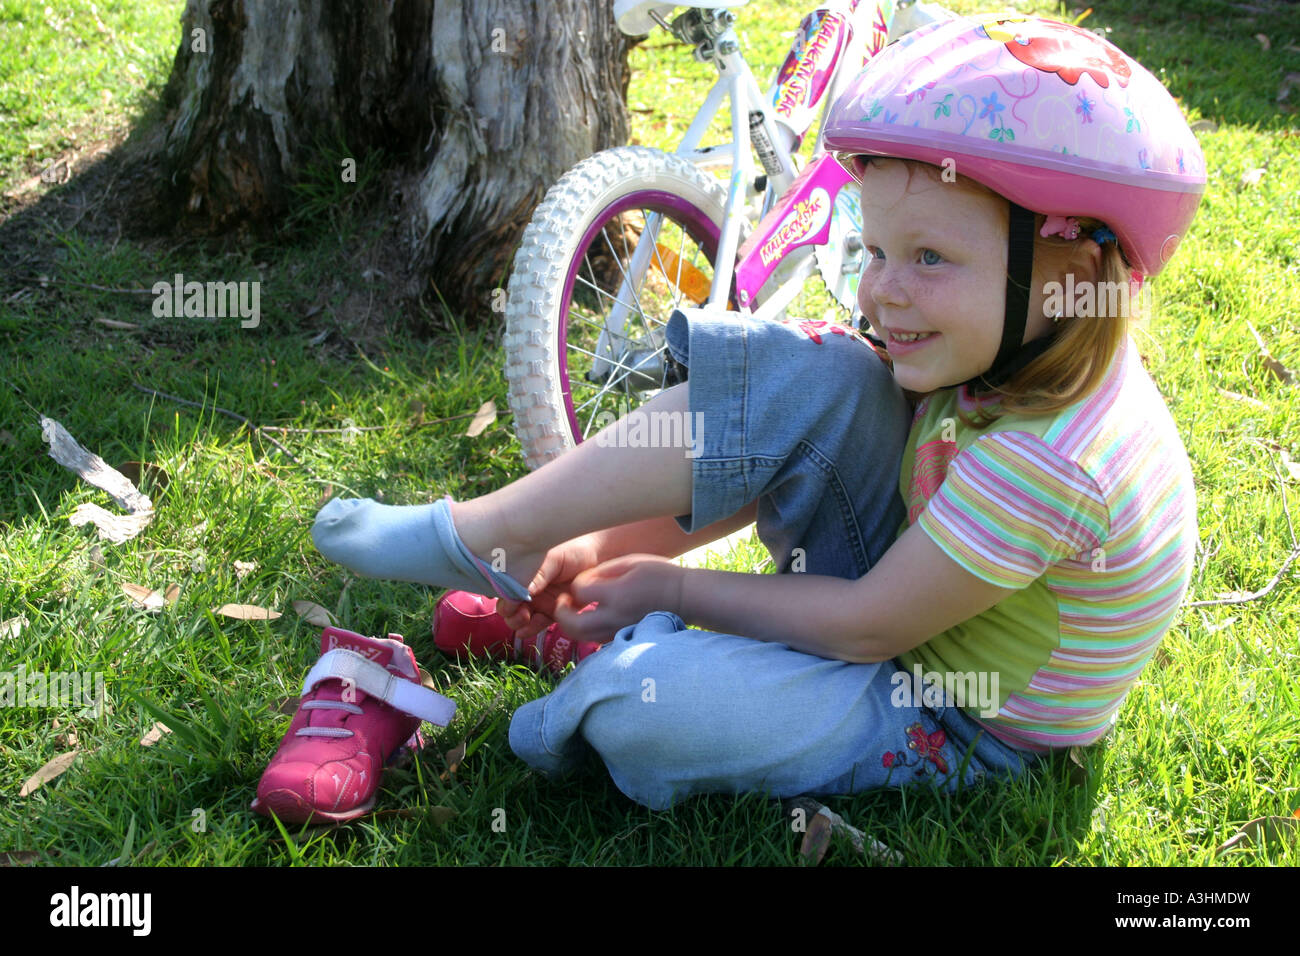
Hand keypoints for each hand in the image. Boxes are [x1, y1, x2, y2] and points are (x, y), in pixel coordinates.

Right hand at [497, 534, 603, 638]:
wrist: (599, 556)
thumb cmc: (573, 549)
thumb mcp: (553, 557)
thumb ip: (539, 573)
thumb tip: (526, 590)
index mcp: (523, 573)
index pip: (505, 590)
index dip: (505, 598)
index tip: (512, 603)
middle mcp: (528, 588)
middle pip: (508, 607)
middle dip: (510, 614)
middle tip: (522, 613)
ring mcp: (540, 601)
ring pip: (520, 619)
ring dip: (519, 623)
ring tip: (527, 619)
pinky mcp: (554, 612)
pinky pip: (538, 624)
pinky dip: (532, 628)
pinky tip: (531, 627)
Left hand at [548, 553, 684, 643]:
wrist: (684, 597)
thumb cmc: (659, 574)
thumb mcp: (630, 562)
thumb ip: (602, 571)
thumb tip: (580, 582)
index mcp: (617, 594)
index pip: (579, 592)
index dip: (575, 585)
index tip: (583, 580)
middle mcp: (615, 617)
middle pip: (573, 625)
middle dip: (561, 613)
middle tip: (562, 602)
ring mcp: (619, 630)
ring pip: (582, 637)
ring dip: (571, 624)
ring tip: (574, 610)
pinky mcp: (624, 636)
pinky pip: (595, 638)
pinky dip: (586, 630)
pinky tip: (591, 616)